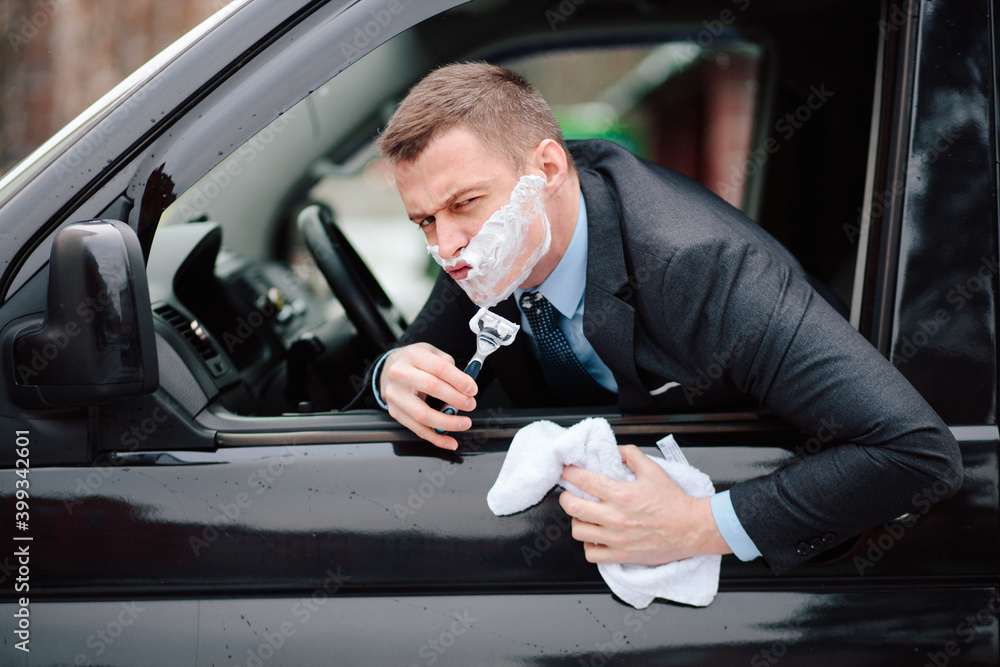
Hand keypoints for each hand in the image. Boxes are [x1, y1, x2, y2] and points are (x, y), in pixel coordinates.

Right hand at [380, 343, 477, 449]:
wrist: (389, 369)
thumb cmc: (414, 362)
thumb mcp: (432, 353)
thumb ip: (450, 367)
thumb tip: (466, 386)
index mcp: (412, 356)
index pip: (438, 368)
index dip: (458, 380)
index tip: (472, 389)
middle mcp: (400, 374)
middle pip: (431, 387)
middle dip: (455, 398)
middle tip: (470, 404)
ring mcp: (395, 395)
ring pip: (422, 414)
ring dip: (447, 422)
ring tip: (464, 423)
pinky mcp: (395, 412)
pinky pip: (417, 429)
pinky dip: (435, 438)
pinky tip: (449, 441)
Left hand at [558, 445, 731, 564]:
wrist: (691, 528)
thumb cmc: (674, 502)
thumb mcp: (654, 471)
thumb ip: (632, 456)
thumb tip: (617, 451)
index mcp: (621, 494)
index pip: (583, 481)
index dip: (569, 474)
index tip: (568, 472)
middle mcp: (614, 517)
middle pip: (572, 507)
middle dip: (565, 498)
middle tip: (569, 495)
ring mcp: (616, 538)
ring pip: (578, 531)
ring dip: (577, 521)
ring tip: (583, 516)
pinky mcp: (621, 555)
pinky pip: (592, 554)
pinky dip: (589, 545)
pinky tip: (595, 537)